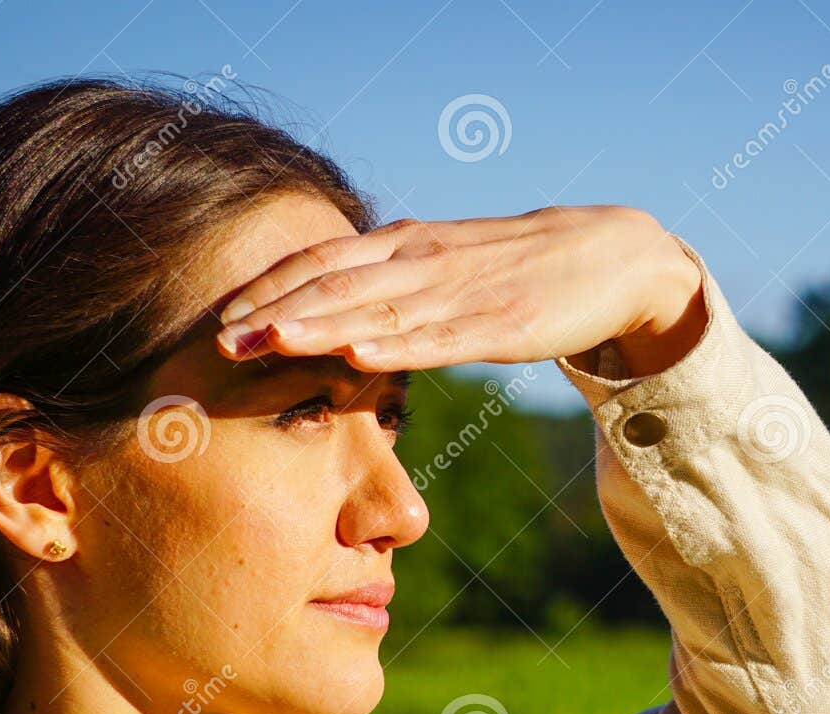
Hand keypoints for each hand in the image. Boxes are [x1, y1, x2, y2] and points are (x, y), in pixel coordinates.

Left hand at [215, 205, 705, 377]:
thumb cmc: (522, 266)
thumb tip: (337, 312)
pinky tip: (359, 354)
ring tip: (266, 342)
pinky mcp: (504, 325)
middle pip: (337, 284)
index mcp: (409, 244)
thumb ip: (395, 281)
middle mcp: (426, 261)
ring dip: (319, 327)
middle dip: (274, 312)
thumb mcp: (448, 263)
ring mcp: (465, 293)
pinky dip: (397, 345)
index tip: (219, 318)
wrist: (611, 255)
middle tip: (218, 341)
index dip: (269, 287)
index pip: (323, 261)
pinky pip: (442, 337)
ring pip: (380, 309)